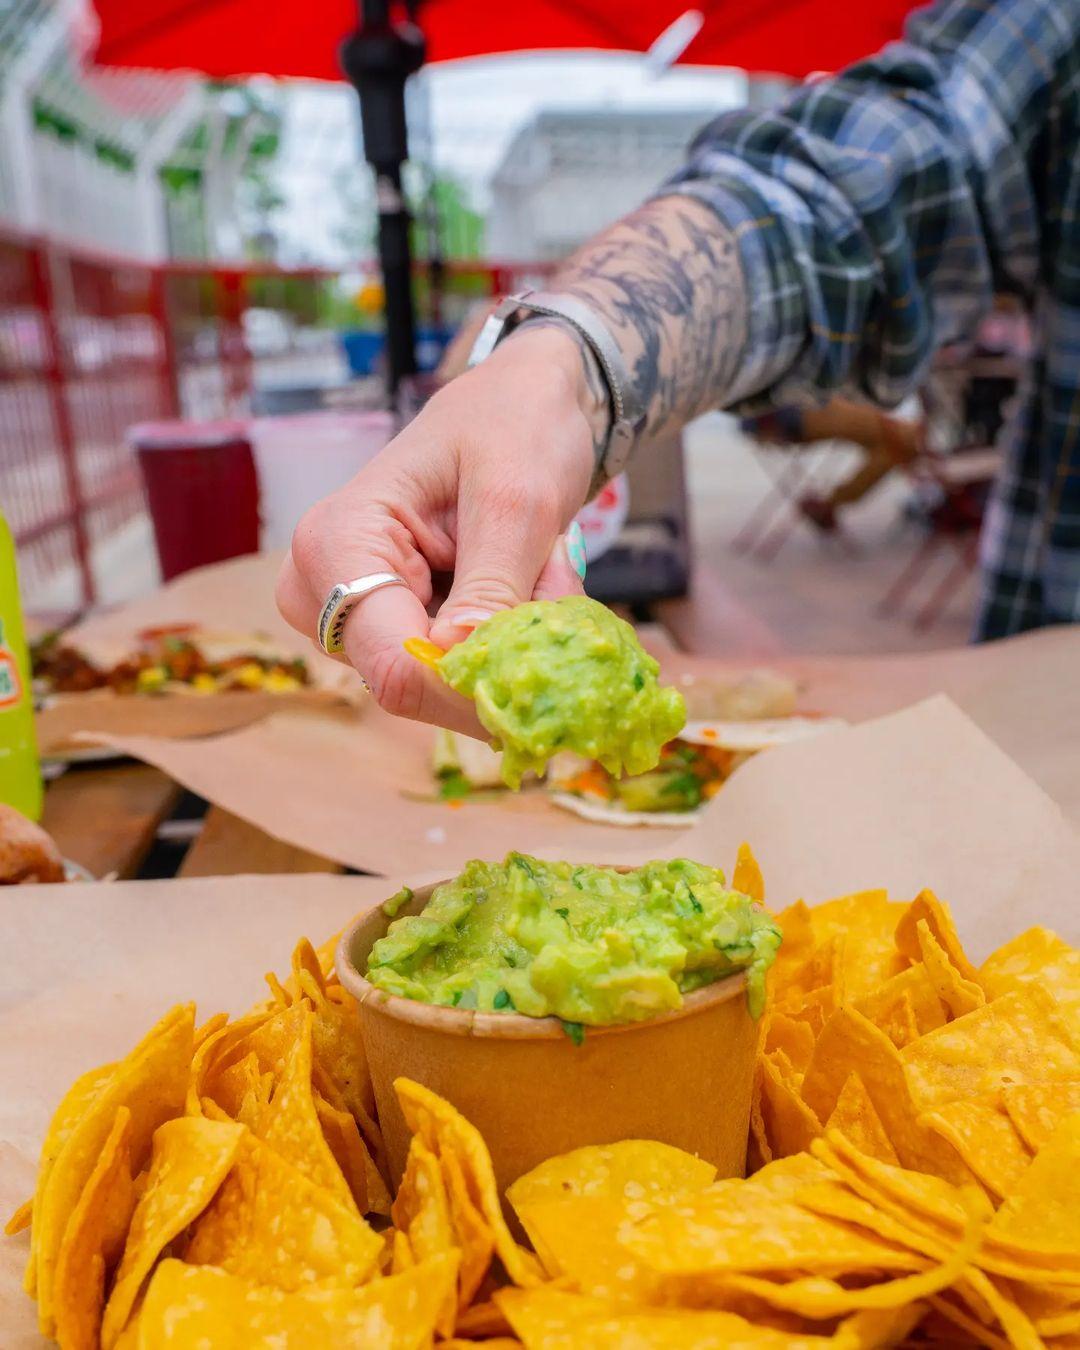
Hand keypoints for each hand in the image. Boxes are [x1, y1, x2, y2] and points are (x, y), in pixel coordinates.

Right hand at [276, 324, 602, 733]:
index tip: (548, 664)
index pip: (394, 663)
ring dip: (510, 648)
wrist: (521, 404)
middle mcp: (325, 588)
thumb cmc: (515, 427)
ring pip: (441, 682)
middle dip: (500, 658)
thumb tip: (460, 663)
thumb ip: (490, 587)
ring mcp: (354, 616)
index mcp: (338, 541)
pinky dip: (506, 645)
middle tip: (553, 583)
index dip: (471, 688)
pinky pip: (453, 671)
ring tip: (542, 571)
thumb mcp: (516, 500)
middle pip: (413, 683)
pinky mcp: (390, 629)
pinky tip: (526, 586)